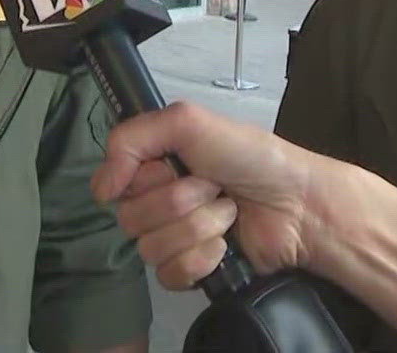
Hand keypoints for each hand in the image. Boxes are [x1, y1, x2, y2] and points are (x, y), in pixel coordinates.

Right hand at [92, 102, 326, 289]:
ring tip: (228, 212)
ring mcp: (173, 240)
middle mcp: (158, 204)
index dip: (145, 178)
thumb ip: (131, 138)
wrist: (296, 203)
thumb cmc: (249, 157)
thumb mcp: (188, 121)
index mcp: (154, 167)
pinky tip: (225, 245)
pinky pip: (170, 274)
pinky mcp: (190, 272)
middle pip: (131, 217)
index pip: (115, 184)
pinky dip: (202, 257)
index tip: (172, 166)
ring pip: (151, 247)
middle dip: (180, 200)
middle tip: (213, 187)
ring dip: (198, 226)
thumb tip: (100, 188)